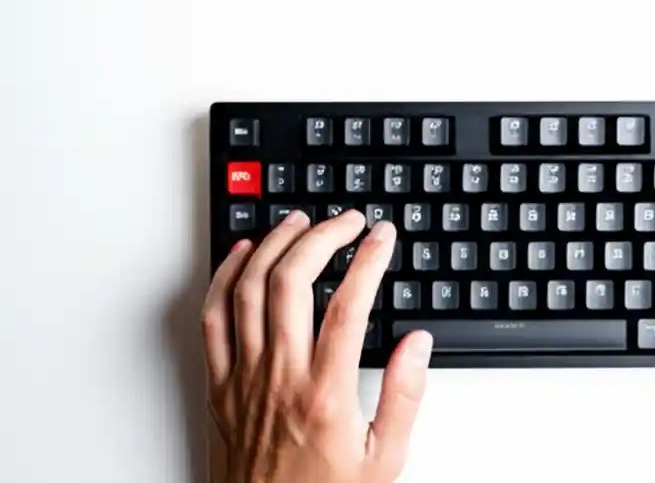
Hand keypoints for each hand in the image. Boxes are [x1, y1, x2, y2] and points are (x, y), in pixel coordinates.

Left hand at [202, 210, 433, 482]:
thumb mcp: (384, 458)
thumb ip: (404, 396)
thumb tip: (416, 343)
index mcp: (325, 394)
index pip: (348, 306)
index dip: (368, 260)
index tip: (382, 236)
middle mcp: (280, 378)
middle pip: (292, 284)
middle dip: (323, 237)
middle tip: (348, 221)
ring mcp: (244, 378)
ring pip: (249, 290)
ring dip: (276, 246)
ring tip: (301, 223)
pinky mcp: (220, 385)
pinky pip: (213, 318)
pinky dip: (226, 277)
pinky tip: (245, 255)